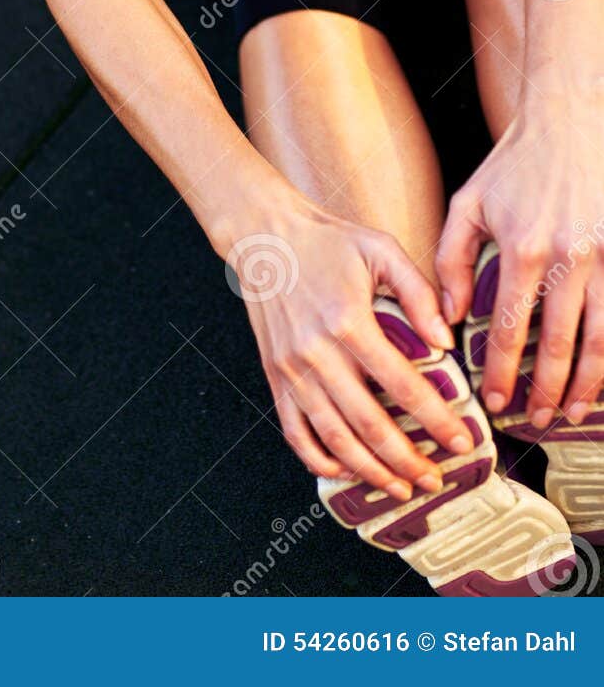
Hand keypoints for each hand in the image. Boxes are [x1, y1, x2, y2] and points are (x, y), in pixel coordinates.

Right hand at [228, 193, 472, 499]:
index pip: (403, 386)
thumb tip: (445, 339)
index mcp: (348, 321)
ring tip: (399, 488)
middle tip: (434, 479)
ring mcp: (291, 370)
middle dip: (406, 460)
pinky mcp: (274, 376)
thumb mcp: (380, 248)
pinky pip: (295, 431)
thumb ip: (418, 291)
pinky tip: (344, 469)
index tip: (461, 441)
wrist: (264, 237)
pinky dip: (318, 458)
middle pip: (369, 425)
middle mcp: (317, 353)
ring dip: (369, 471)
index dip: (436, 420)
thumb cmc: (326, 240)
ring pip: (334, 438)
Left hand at [435, 104, 603, 425]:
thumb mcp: (469, 202)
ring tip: (571, 410)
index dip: (504, 372)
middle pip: (561, 345)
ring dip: (587, 383)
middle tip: (535, 420)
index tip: (496, 401)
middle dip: (547, 391)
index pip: (512, 328)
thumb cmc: (515, 163)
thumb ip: (452, 258)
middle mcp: (569, 257)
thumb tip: (451, 316)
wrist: (571, 120)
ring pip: (602, 338)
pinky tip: (600, 375)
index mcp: (524, 247)